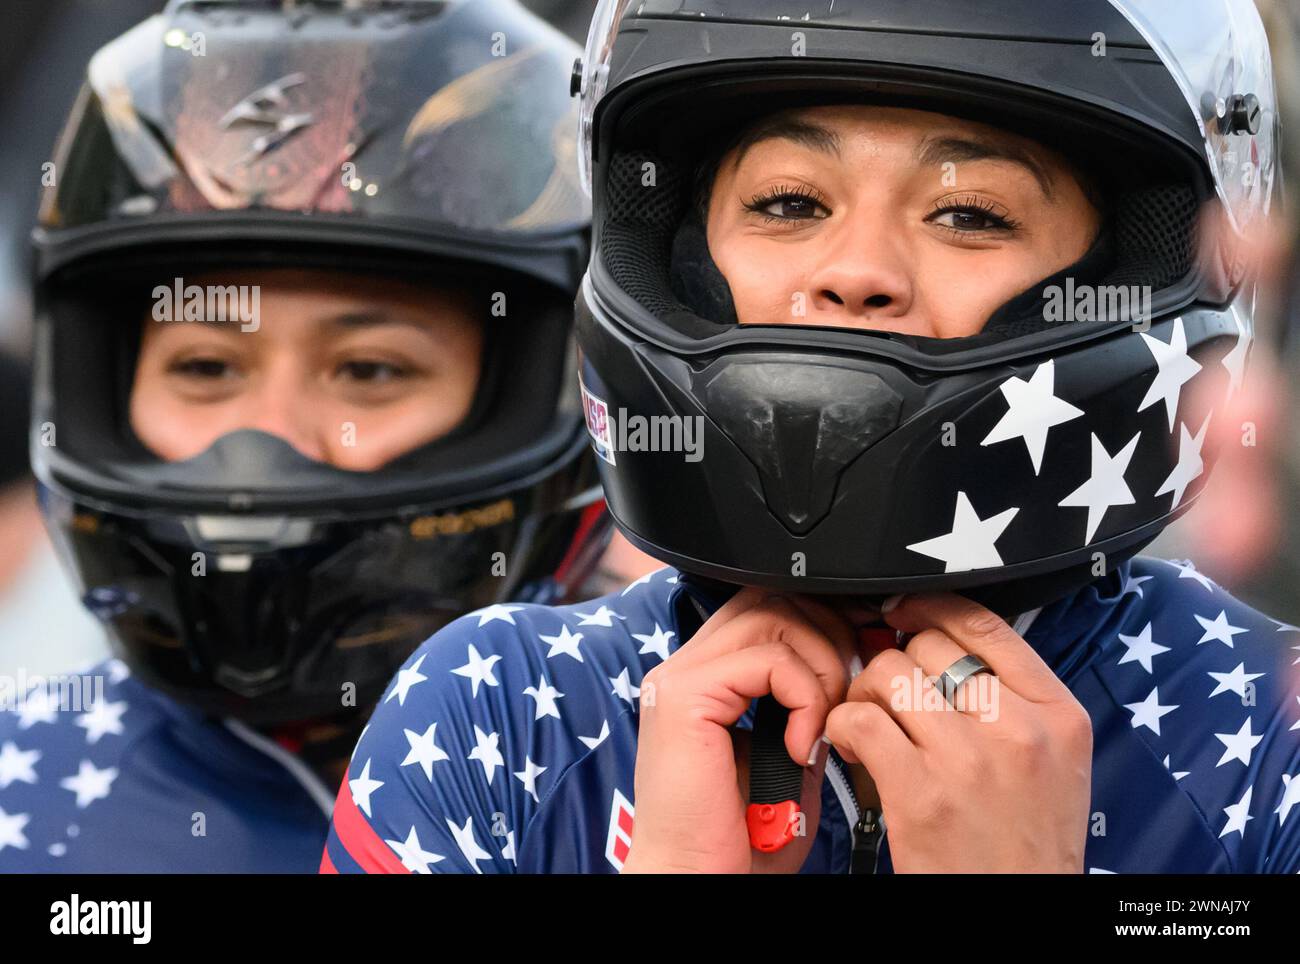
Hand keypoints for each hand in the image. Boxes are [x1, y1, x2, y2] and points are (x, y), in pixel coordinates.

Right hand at [621, 589, 857, 873]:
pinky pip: (768, 659)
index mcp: (704, 677)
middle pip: (769, 596)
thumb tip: (849, 667)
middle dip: (827, 632)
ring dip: (820, 665)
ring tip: (826, 723)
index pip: (765, 605)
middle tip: (850, 687)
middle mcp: (684, 667)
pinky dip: (804, 696)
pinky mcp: (683, 697)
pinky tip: (805, 746)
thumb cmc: (741, 839)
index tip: (859, 655)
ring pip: (772, 615)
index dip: (820, 620)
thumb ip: (805, 705)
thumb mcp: (788, 754)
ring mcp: (678, 678)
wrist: (700, 881)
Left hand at [825, 593, 1092, 872]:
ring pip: (888, 675)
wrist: (1021, 911)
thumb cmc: (1027, 844)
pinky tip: (854, 750)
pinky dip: (843, 728)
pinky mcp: (921, 792)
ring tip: (870, 726)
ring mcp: (969, 759)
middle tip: (888, 699)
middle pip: (928, 647)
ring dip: (865, 695)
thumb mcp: (1055, 761)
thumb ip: (1015, 701)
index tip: (904, 611)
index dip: (931, 607)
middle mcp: (1019, 729)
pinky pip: (859, 721)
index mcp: (1058, 714)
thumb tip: (943, 646)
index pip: (985, 625)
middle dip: (895, 665)